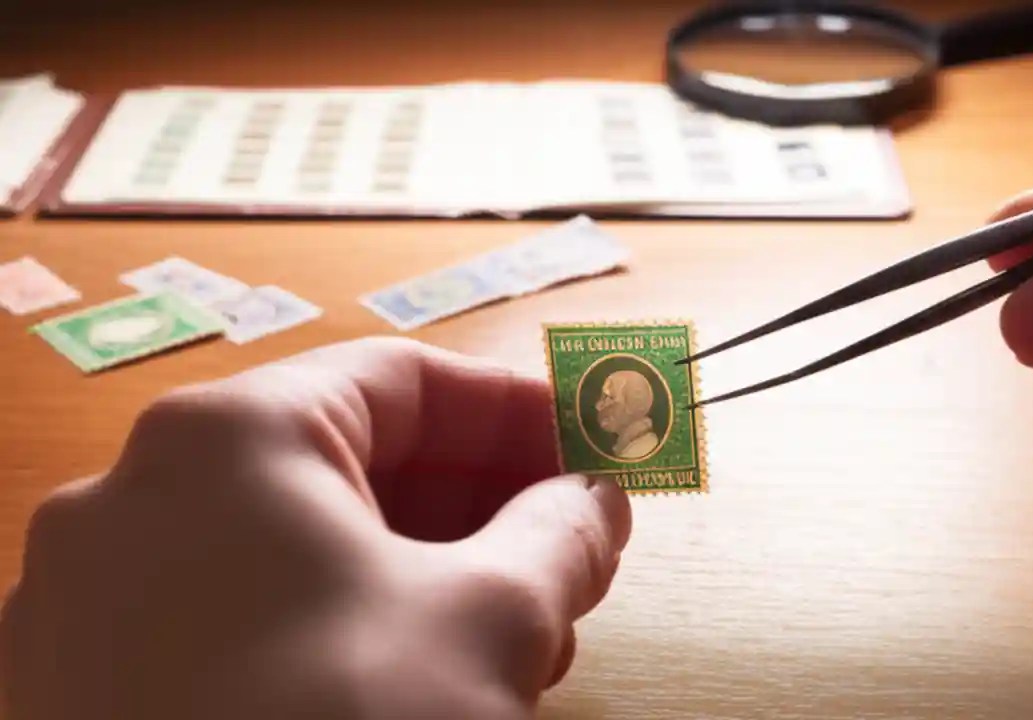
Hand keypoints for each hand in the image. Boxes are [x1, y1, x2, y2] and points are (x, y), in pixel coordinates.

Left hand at [0, 337, 631, 718]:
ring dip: (422, 570)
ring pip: (296, 544)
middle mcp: (135, 497)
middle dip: (478, 502)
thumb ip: (560, 533)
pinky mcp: (94, 684)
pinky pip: (242, 614)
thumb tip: (594, 500)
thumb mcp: (491, 623)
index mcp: (225, 440)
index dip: (518, 409)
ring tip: (520, 629)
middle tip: (568, 544)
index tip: (594, 449)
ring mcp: (98, 599)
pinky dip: (341, 622)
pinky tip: (421, 676)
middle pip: (348, 460)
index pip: (403, 377)